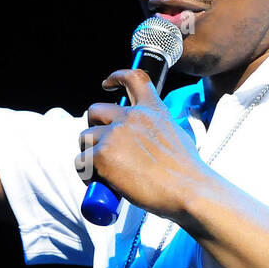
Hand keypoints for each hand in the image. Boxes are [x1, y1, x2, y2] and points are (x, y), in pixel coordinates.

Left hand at [75, 69, 211, 221]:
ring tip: (103, 171)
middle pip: (95, 111)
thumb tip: (148, 143)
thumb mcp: (178, 136)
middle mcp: (131, 117)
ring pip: (85, 138)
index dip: (117, 77)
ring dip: (89, 152)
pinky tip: (100, 183)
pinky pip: (80, 162)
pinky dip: (86, 174)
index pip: (133, 78)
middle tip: (101, 148)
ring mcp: (114, 135)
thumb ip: (159, 131)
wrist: (188, 190)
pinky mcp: (102, 155)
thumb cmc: (186, 173)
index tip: (107, 84)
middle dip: (94, 127)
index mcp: (152, 110)